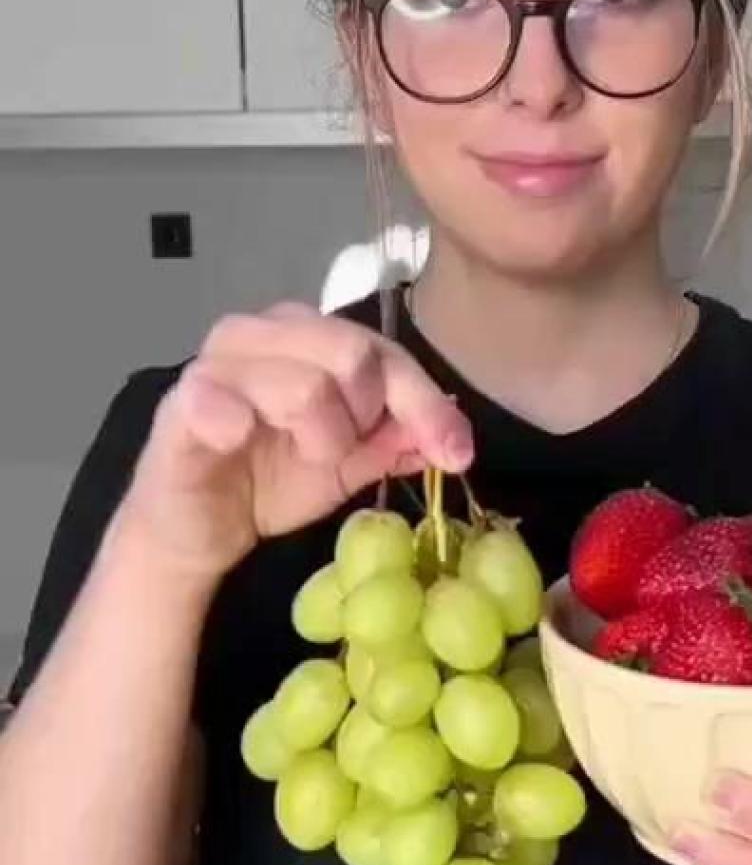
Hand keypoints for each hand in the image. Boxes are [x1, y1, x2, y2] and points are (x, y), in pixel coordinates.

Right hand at [116, 301, 472, 582]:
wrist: (198, 530)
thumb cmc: (269, 482)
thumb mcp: (348, 464)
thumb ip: (395, 439)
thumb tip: (452, 433)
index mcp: (307, 337)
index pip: (385, 352)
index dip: (427, 402)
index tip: (457, 453)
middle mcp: (263, 334)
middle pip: (353, 350)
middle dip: (367, 416)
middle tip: (345, 452)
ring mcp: (218, 363)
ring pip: (304, 383)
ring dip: (321, 437)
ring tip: (304, 458)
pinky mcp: (182, 402)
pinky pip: (222, 400)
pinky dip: (241, 424)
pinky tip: (240, 442)